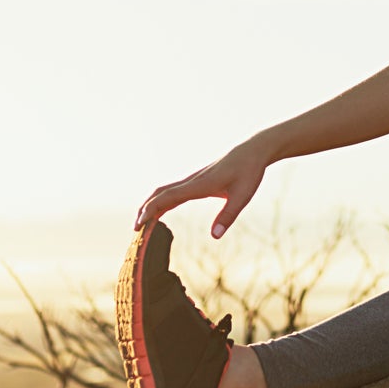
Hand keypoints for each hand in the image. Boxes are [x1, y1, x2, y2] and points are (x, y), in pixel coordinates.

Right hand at [134, 141, 267, 237]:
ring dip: (151, 205)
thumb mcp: (242, 196)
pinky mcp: (197, 181)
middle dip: (145, 210)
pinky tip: (160, 211)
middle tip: (135, 229)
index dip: (151, 210)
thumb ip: (228, 216)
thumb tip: (215, 236)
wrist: (253, 151)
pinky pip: (174, 191)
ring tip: (142, 223)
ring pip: (164, 191)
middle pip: (160, 193)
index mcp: (200, 185)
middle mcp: (192, 181)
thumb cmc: (249, 172)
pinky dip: (162, 201)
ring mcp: (193, 180)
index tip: (140, 224)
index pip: (168, 197)